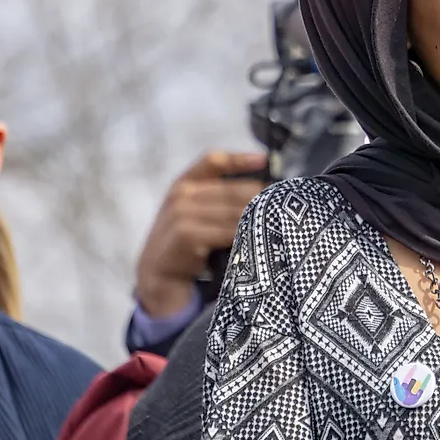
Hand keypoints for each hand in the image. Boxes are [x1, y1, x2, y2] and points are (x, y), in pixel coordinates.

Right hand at [134, 151, 266, 316]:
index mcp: (184, 184)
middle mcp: (180, 194)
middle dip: (259, 199)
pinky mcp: (185, 234)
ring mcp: (180, 213)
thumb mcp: (198, 217)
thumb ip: (221, 201)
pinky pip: (227, 231)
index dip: (240, 159)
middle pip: (233, 190)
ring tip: (274, 226)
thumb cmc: (187, 246)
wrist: (158, 280)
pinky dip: (244, 236)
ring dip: (255, 220)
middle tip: (280, 208)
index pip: (213, 161)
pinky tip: (254, 241)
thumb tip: (264, 191)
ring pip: (234, 211)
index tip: (265, 161)